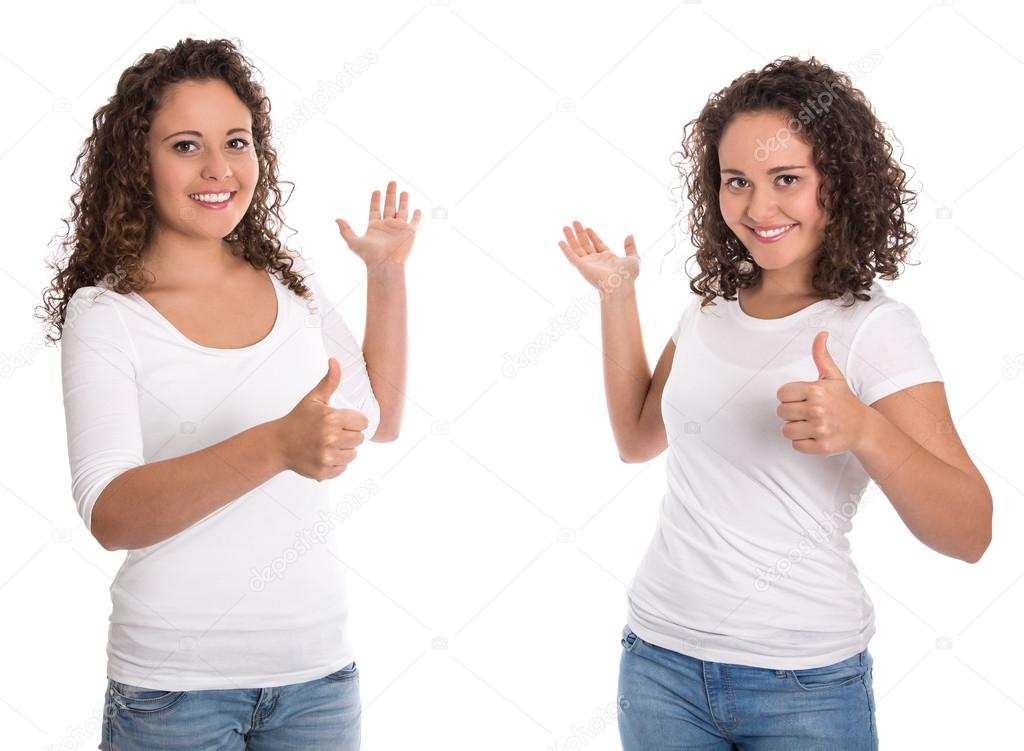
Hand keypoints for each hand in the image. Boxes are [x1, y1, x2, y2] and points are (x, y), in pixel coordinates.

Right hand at [275, 358, 367, 481]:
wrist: (278, 444)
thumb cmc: (298, 420)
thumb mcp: (314, 399)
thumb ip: (329, 381)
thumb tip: (335, 361)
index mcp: (332, 418)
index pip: (363, 422)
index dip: (354, 421)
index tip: (342, 422)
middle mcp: (330, 438)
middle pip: (360, 439)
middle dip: (350, 436)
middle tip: (334, 433)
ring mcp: (326, 456)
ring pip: (353, 455)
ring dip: (344, 450)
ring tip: (329, 444)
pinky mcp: (323, 472)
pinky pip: (343, 469)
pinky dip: (336, 464)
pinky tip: (324, 455)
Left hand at [336, 181, 421, 270]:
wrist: (385, 264)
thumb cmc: (369, 255)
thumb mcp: (353, 241)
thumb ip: (346, 230)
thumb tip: (336, 219)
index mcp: (375, 227)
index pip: (375, 209)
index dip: (375, 200)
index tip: (376, 191)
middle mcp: (387, 226)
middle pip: (389, 206)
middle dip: (390, 194)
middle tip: (392, 182)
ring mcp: (399, 228)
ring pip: (402, 211)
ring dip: (403, 201)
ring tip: (404, 191)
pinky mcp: (410, 232)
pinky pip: (414, 221)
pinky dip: (417, 215)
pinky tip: (417, 209)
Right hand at [558, 221, 639, 292]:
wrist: (618, 285)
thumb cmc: (627, 275)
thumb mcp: (634, 258)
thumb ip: (630, 247)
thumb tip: (630, 235)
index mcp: (608, 258)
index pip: (598, 244)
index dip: (593, 236)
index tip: (588, 228)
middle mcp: (596, 261)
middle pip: (586, 244)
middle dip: (580, 233)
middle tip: (575, 222)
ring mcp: (588, 264)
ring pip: (576, 248)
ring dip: (571, 237)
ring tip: (565, 226)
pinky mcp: (581, 266)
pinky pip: (571, 256)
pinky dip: (565, 249)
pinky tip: (560, 241)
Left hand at [776, 331, 870, 455]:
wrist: (863, 427)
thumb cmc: (844, 401)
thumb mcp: (833, 376)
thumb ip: (821, 355)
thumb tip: (821, 334)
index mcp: (816, 390)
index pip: (781, 394)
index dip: (789, 396)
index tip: (802, 398)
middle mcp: (817, 409)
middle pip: (781, 412)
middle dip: (792, 412)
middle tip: (807, 412)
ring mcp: (820, 429)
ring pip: (786, 430)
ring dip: (796, 428)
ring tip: (810, 424)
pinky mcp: (821, 447)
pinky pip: (796, 445)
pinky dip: (803, 442)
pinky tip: (815, 435)